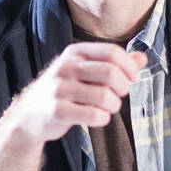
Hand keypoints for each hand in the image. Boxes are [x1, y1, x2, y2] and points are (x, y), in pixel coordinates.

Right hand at [2, 43, 146, 145]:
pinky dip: (102, 118)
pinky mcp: (57, 110)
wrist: (29, 115)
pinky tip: (98, 118)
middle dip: (123, 87)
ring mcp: (59, 89)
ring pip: (104, 95)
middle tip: (120, 95)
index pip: (112, 52)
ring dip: (114, 105)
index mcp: (74, 53)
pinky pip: (92, 114)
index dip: (129, 67)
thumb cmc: (62, 91)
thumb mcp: (84, 71)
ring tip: (108, 108)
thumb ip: (114, 64)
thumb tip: (141, 58)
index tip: (133, 78)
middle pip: (111, 73)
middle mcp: (65, 67)